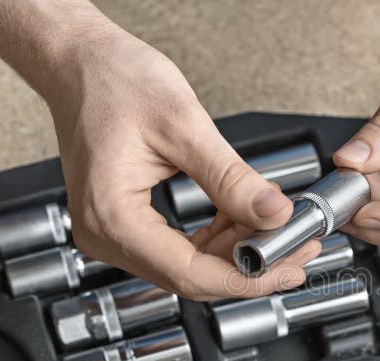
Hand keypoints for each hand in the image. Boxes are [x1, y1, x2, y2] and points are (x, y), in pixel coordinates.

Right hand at [38, 12, 319, 299]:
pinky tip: (247, 217)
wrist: (81, 63)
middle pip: (194, 275)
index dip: (248, 278)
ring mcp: (115, 233)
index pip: (190, 273)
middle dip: (252, 264)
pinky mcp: (128, 223)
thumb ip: (231, 179)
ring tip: (280, 225)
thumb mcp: (183, 126)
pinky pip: (183, 246)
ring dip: (239, 250)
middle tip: (298, 245)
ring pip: (192, 264)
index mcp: (112, 217)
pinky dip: (220, 236)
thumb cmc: (113, 81)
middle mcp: (107, 235)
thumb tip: (274, 214)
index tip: (290, 268)